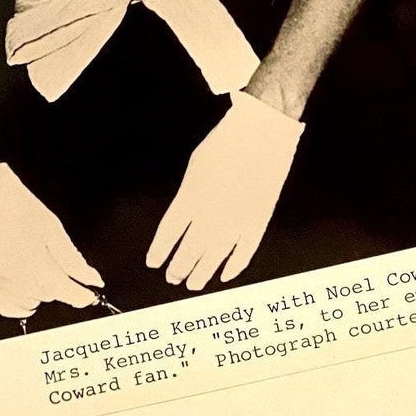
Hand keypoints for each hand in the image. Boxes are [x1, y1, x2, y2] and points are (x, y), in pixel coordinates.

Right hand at [0, 163, 102, 318]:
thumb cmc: (19, 208)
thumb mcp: (53, 229)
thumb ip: (73, 259)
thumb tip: (91, 279)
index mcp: (37, 264)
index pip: (64, 292)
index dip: (81, 296)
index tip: (91, 295)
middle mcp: (17, 279)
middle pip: (49, 296)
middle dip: (61, 284)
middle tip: (59, 264)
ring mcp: (0, 283)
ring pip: (31, 302)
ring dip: (42, 291)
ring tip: (40, 266)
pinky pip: (8, 308)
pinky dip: (21, 302)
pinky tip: (26, 285)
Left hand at [146, 90, 302, 291]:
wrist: (262, 132)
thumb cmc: (226, 143)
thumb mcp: (196, 166)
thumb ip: (187, 197)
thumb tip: (184, 220)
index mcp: (190, 198)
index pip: (168, 235)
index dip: (160, 252)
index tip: (154, 262)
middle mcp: (210, 215)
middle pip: (188, 252)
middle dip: (178, 268)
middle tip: (173, 277)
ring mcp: (236, 221)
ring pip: (214, 258)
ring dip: (201, 273)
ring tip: (193, 283)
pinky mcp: (258, 222)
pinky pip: (244, 253)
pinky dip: (234, 267)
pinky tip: (225, 274)